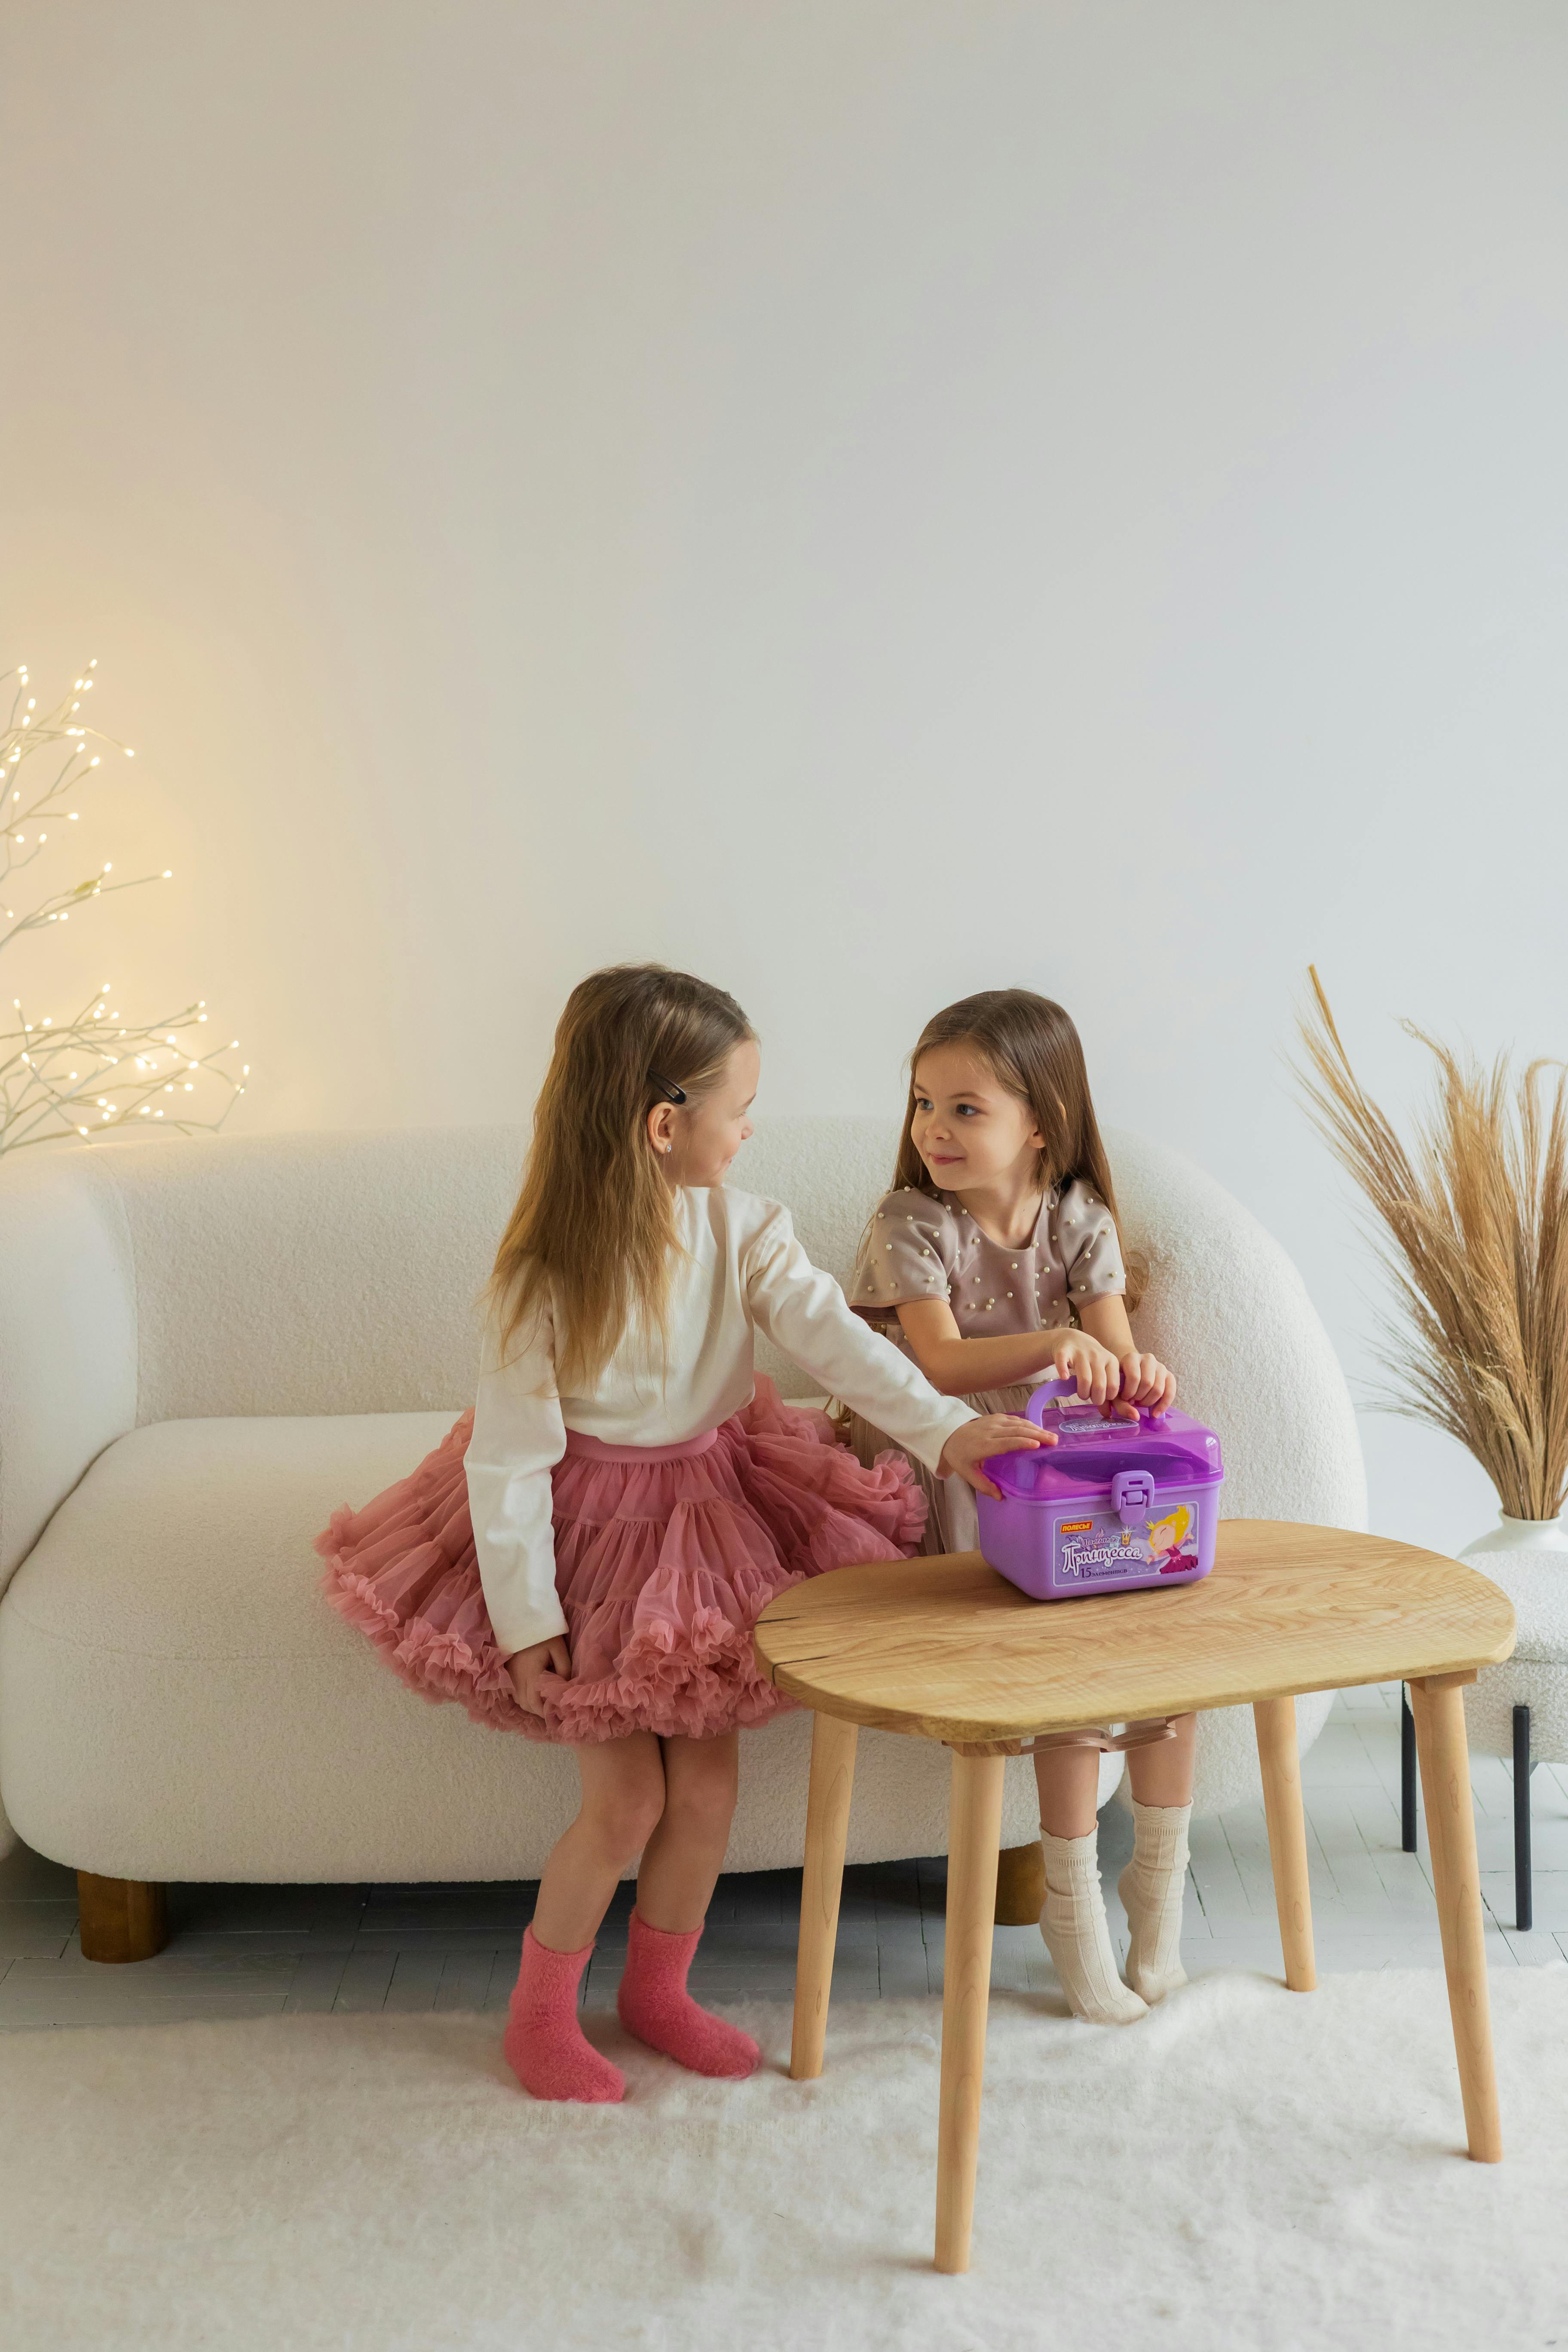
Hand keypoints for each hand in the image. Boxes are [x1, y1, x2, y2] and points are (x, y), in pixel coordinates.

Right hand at [505, 1635, 572, 1715]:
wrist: (522, 1620)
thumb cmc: (543, 1634)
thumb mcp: (559, 1649)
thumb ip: (564, 1669)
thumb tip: (564, 1686)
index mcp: (531, 1674)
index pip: (535, 1702)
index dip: (545, 1712)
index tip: (556, 1715)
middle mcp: (518, 1678)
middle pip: (526, 1704)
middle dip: (539, 1712)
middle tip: (552, 1712)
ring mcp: (511, 1676)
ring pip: (519, 1700)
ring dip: (531, 1705)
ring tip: (544, 1705)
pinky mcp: (508, 1672)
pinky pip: (515, 1693)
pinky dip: (524, 1698)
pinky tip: (534, 1694)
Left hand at [939, 1413, 1053, 1501]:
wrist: (948, 1434)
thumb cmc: (959, 1455)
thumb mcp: (967, 1474)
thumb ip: (984, 1485)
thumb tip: (1001, 1497)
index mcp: (983, 1445)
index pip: (1005, 1442)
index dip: (1022, 1442)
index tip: (1037, 1445)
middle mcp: (990, 1431)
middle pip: (1016, 1431)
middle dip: (1037, 1435)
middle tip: (1054, 1441)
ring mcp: (994, 1421)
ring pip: (1018, 1423)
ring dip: (1036, 1429)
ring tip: (1051, 1436)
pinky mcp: (996, 1417)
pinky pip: (1015, 1419)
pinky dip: (1028, 1424)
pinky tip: (1039, 1430)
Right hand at [1043, 1329, 1122, 1410]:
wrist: (1073, 1339)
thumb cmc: (1091, 1360)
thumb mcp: (1105, 1369)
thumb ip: (1109, 1388)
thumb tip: (1109, 1414)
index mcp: (1111, 1361)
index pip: (1113, 1387)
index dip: (1106, 1397)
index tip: (1101, 1397)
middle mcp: (1097, 1356)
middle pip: (1099, 1386)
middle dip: (1094, 1398)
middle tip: (1090, 1397)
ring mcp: (1081, 1353)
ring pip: (1084, 1379)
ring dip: (1082, 1393)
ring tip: (1081, 1393)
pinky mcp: (1064, 1351)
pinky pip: (1063, 1363)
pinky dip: (1063, 1372)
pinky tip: (1064, 1378)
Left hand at [1115, 1352, 1174, 1417]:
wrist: (1130, 1373)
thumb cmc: (1120, 1383)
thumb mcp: (1115, 1391)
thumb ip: (1120, 1405)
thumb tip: (1136, 1417)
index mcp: (1131, 1357)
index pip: (1134, 1377)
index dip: (1129, 1392)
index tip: (1124, 1398)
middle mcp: (1148, 1358)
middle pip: (1147, 1383)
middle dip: (1139, 1398)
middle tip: (1133, 1401)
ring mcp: (1160, 1366)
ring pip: (1158, 1389)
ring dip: (1149, 1402)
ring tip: (1140, 1403)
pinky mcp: (1169, 1375)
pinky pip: (1171, 1391)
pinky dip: (1163, 1405)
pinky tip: (1155, 1413)